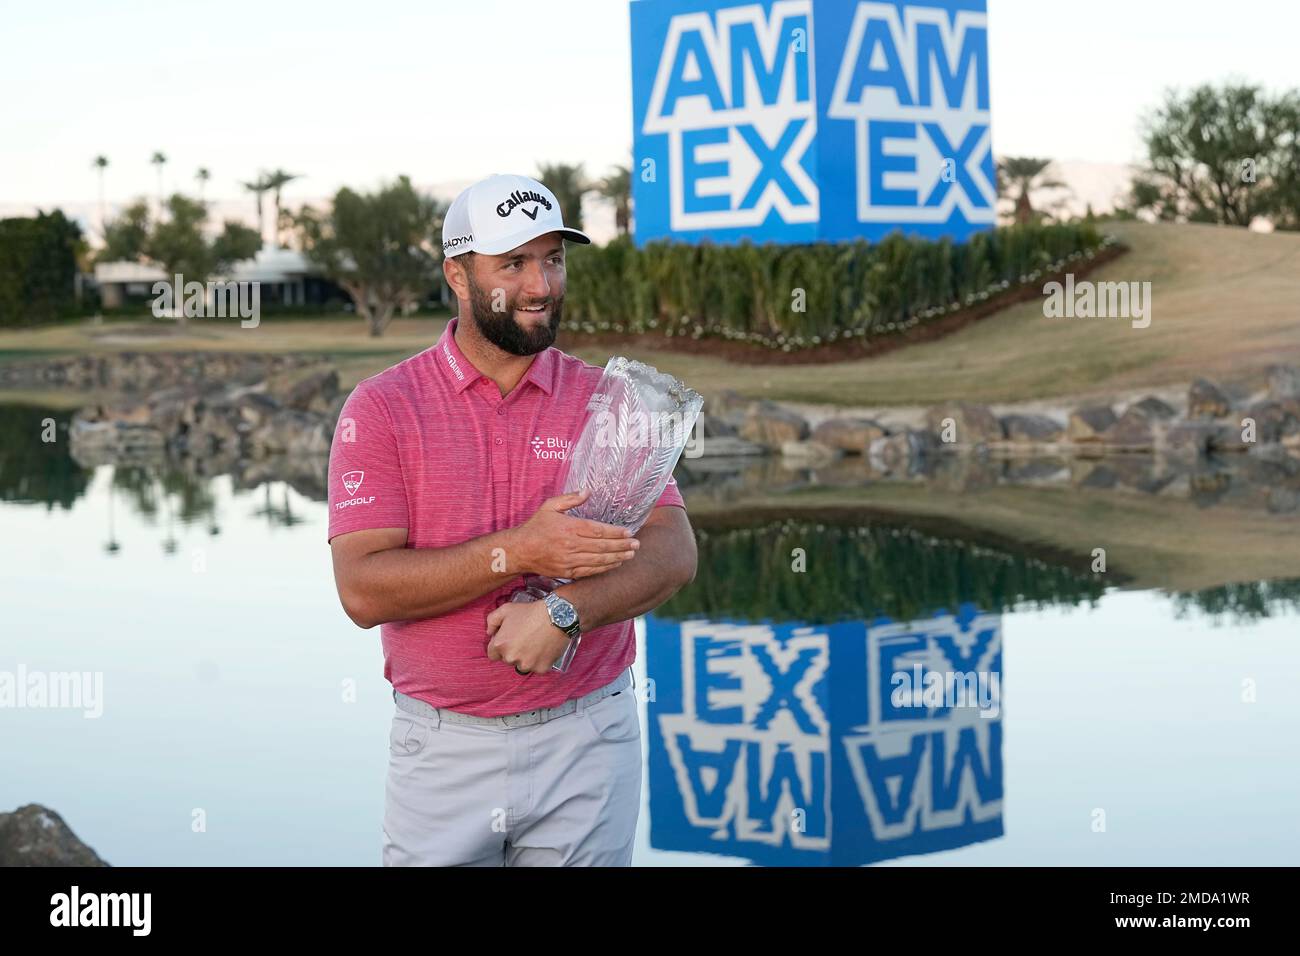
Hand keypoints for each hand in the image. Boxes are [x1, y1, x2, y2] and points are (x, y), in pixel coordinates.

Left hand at [486, 600, 570, 673]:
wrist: (556, 616)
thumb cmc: (530, 612)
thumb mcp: (506, 609)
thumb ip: (491, 620)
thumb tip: (489, 632)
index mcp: (500, 645)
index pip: (492, 654)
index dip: (500, 646)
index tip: (509, 639)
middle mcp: (511, 658)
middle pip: (508, 660)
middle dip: (513, 651)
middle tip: (524, 638)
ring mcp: (527, 665)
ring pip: (522, 665)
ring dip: (526, 658)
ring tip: (535, 643)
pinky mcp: (541, 668)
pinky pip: (537, 667)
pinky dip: (539, 660)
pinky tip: (544, 648)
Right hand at [509, 488, 638, 579]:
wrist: (520, 551)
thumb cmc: (536, 526)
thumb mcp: (550, 506)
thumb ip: (569, 499)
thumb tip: (588, 491)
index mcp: (569, 527)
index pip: (598, 530)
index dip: (616, 532)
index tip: (629, 532)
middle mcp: (571, 545)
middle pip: (602, 546)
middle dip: (622, 545)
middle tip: (637, 544)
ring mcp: (569, 560)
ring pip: (599, 560)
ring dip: (617, 557)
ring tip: (631, 554)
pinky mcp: (567, 572)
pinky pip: (590, 571)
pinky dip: (604, 568)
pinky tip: (615, 564)